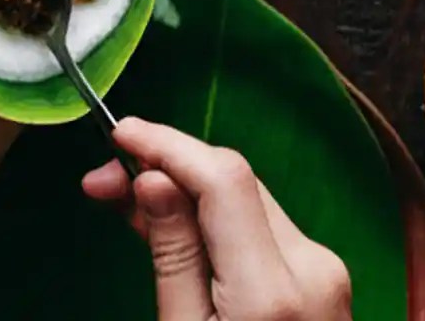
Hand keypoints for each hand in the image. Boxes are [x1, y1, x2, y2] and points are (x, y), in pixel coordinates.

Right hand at [83, 118, 351, 320]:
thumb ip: (174, 256)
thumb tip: (153, 180)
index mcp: (274, 292)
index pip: (223, 180)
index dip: (167, 144)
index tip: (117, 133)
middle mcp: (313, 268)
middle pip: (236, 181)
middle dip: (167, 164)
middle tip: (100, 181)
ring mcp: (325, 272)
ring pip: (247, 199)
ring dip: (187, 187)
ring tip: (123, 200)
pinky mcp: (322, 279)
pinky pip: (261, 227)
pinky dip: (215, 215)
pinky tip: (172, 222)